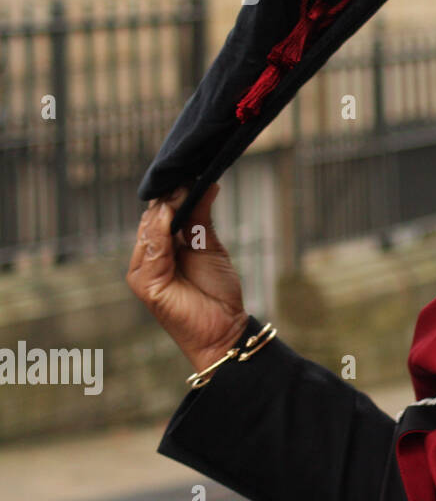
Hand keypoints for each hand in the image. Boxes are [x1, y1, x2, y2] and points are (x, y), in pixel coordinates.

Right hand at [126, 183, 248, 373]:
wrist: (225, 327)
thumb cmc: (217, 291)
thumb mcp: (210, 247)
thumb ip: (201, 219)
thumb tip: (207, 184)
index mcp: (162, 248)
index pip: (159, 214)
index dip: (173, 194)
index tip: (190, 173)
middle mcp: (149, 258)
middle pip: (151, 219)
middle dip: (169, 198)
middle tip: (189, 177)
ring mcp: (144, 271)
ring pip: (148, 232)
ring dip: (165, 210)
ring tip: (182, 190)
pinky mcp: (146, 284)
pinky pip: (151, 252)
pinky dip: (159, 232)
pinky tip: (168, 216)